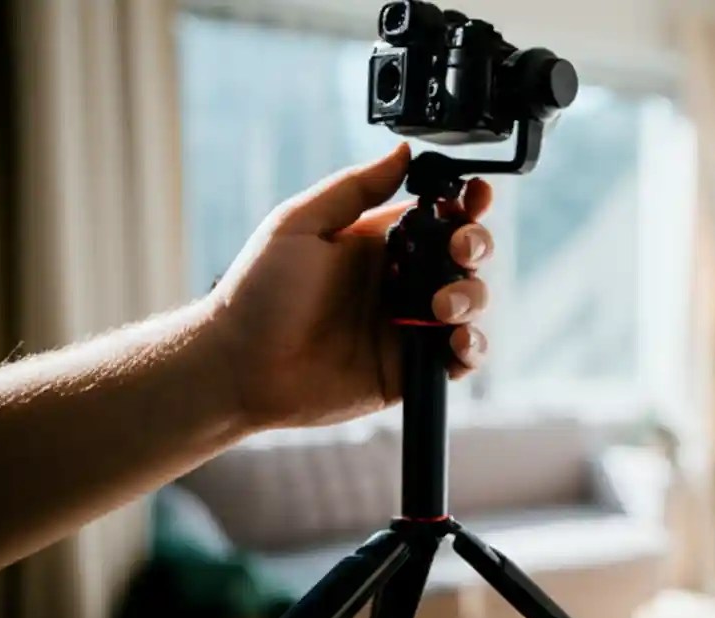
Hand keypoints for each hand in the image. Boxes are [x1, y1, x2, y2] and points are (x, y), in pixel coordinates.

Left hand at [206, 144, 493, 428]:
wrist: (239, 366)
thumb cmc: (257, 293)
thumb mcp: (300, 223)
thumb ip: (356, 188)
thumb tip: (404, 151)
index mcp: (379, 242)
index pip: (439, 215)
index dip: (466, 203)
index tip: (474, 196)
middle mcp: (400, 281)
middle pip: (465, 256)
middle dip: (475, 246)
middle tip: (459, 251)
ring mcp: (408, 326)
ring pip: (470, 303)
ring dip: (471, 296)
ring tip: (440, 306)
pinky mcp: (410, 368)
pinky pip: (459, 358)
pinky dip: (472, 348)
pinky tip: (456, 342)